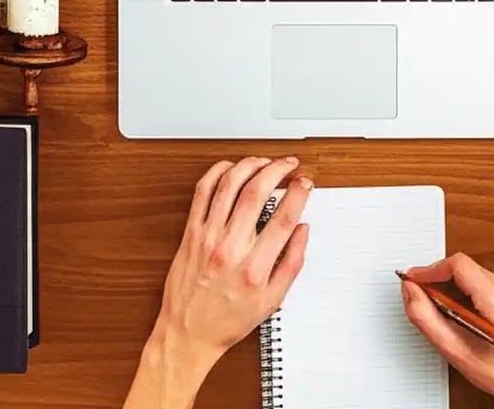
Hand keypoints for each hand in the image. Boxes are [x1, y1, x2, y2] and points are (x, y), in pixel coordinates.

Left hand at [124, 157, 312, 408]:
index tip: (305, 184)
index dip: (299, 193)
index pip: (284, 218)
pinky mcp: (190, 233)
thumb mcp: (273, 301)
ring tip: (263, 162)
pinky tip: (230, 168)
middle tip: (288, 165)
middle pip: (257, 193)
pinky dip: (217, 173)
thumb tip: (303, 231)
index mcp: (255, 269)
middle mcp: (230, 249)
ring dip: (250, 166)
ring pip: (229, 186)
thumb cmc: (227, 320)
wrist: (188, 332)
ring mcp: (207, 238)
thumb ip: (292, 263)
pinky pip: (202, 193)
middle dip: (277, 170)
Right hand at [401, 254, 493, 408]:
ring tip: (441, 307)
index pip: (460, 266)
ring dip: (450, 284)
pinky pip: (480, 280)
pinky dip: (462, 289)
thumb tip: (411, 291)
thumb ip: (425, 318)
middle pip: (464, 267)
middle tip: (423, 295)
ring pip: (471, 272)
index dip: (432, 269)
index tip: (415, 278)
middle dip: (438, 278)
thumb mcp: (453, 350)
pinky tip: (457, 309)